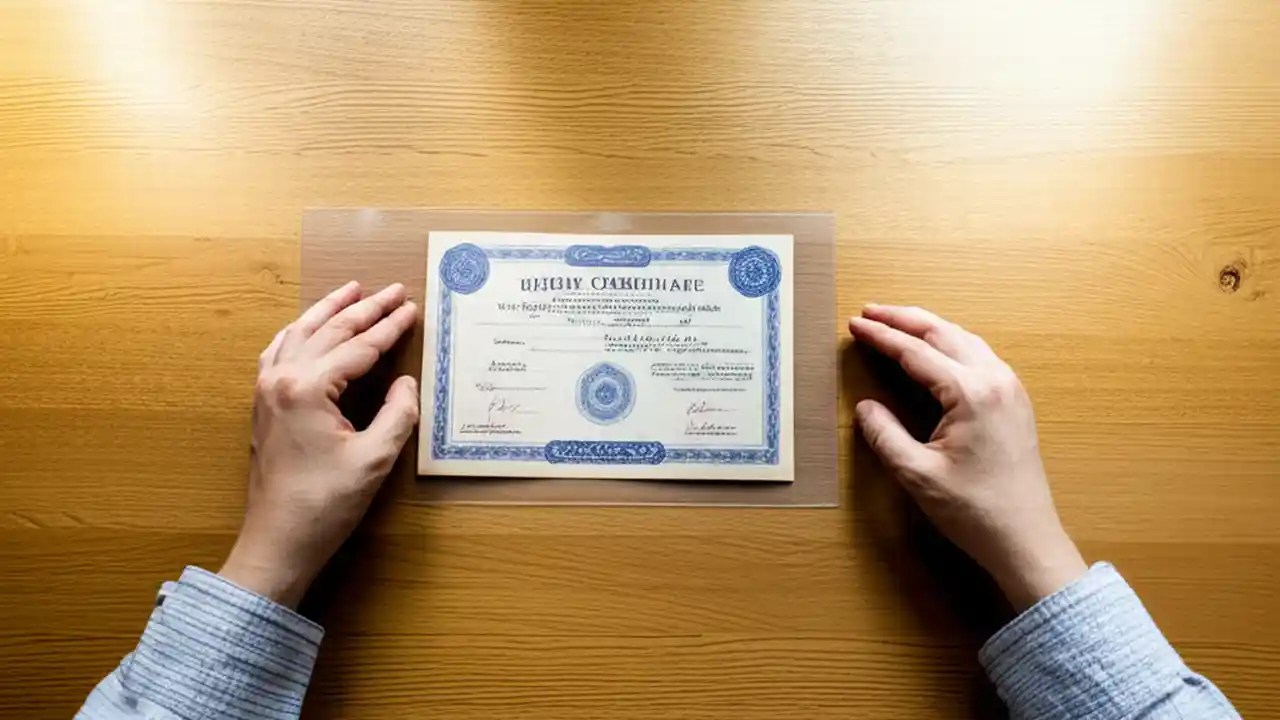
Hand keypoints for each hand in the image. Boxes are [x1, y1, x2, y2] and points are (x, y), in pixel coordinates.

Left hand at [219, 281, 419, 607]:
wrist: (277, 541)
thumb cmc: (325, 505)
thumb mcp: (375, 459)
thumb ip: (397, 414)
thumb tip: (406, 382)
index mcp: (308, 388)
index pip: (358, 347)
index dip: (389, 327)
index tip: (412, 309)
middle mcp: (281, 379)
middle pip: (329, 331)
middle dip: (364, 309)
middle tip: (393, 290)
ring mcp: (266, 390)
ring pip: (299, 333)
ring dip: (328, 310)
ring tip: (352, 290)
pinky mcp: (262, 405)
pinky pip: (279, 351)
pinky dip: (299, 331)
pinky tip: (308, 326)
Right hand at [849, 304, 1085, 610]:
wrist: (1025, 539)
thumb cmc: (975, 511)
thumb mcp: (917, 475)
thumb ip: (885, 435)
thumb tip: (865, 407)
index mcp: (971, 394)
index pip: (916, 352)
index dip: (881, 336)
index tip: (854, 325)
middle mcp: (996, 381)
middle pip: (943, 332)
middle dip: (903, 319)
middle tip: (870, 312)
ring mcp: (1010, 389)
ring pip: (964, 339)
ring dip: (928, 327)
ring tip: (896, 322)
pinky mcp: (1015, 402)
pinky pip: (979, 355)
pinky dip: (950, 343)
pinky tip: (934, 349)